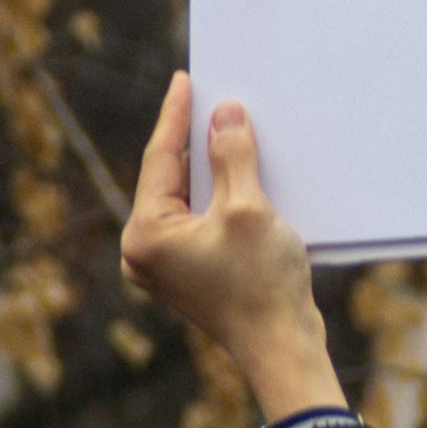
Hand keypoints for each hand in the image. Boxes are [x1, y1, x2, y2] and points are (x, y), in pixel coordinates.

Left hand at [121, 73, 346, 422]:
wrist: (282, 348)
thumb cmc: (262, 285)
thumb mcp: (248, 208)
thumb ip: (232, 155)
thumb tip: (224, 114)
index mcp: (145, 235)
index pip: (159, 159)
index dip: (176, 116)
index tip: (184, 79)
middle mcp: (143, 252)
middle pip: (169, 178)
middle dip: (192, 140)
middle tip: (207, 96)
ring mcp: (164, 266)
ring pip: (185, 199)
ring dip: (208, 167)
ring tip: (224, 126)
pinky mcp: (188, 274)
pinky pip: (197, 219)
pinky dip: (216, 194)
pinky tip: (237, 170)